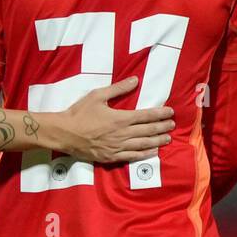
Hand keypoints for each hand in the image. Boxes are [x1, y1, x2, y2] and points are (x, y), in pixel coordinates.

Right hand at [52, 76, 174, 163]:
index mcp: (120, 118)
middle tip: (173, 125)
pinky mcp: (111, 156)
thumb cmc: (79, 113)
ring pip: (143, 145)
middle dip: (162, 127)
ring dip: (157, 141)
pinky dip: (144, 154)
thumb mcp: (97, 95)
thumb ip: (118, 89)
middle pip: (148, 131)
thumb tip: (135, 80)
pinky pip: (132, 157)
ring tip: (167, 139)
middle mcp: (122, 134)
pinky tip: (152, 152)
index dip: (160, 114)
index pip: (146, 115)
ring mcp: (117, 147)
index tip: (170, 112)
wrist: (64, 133)